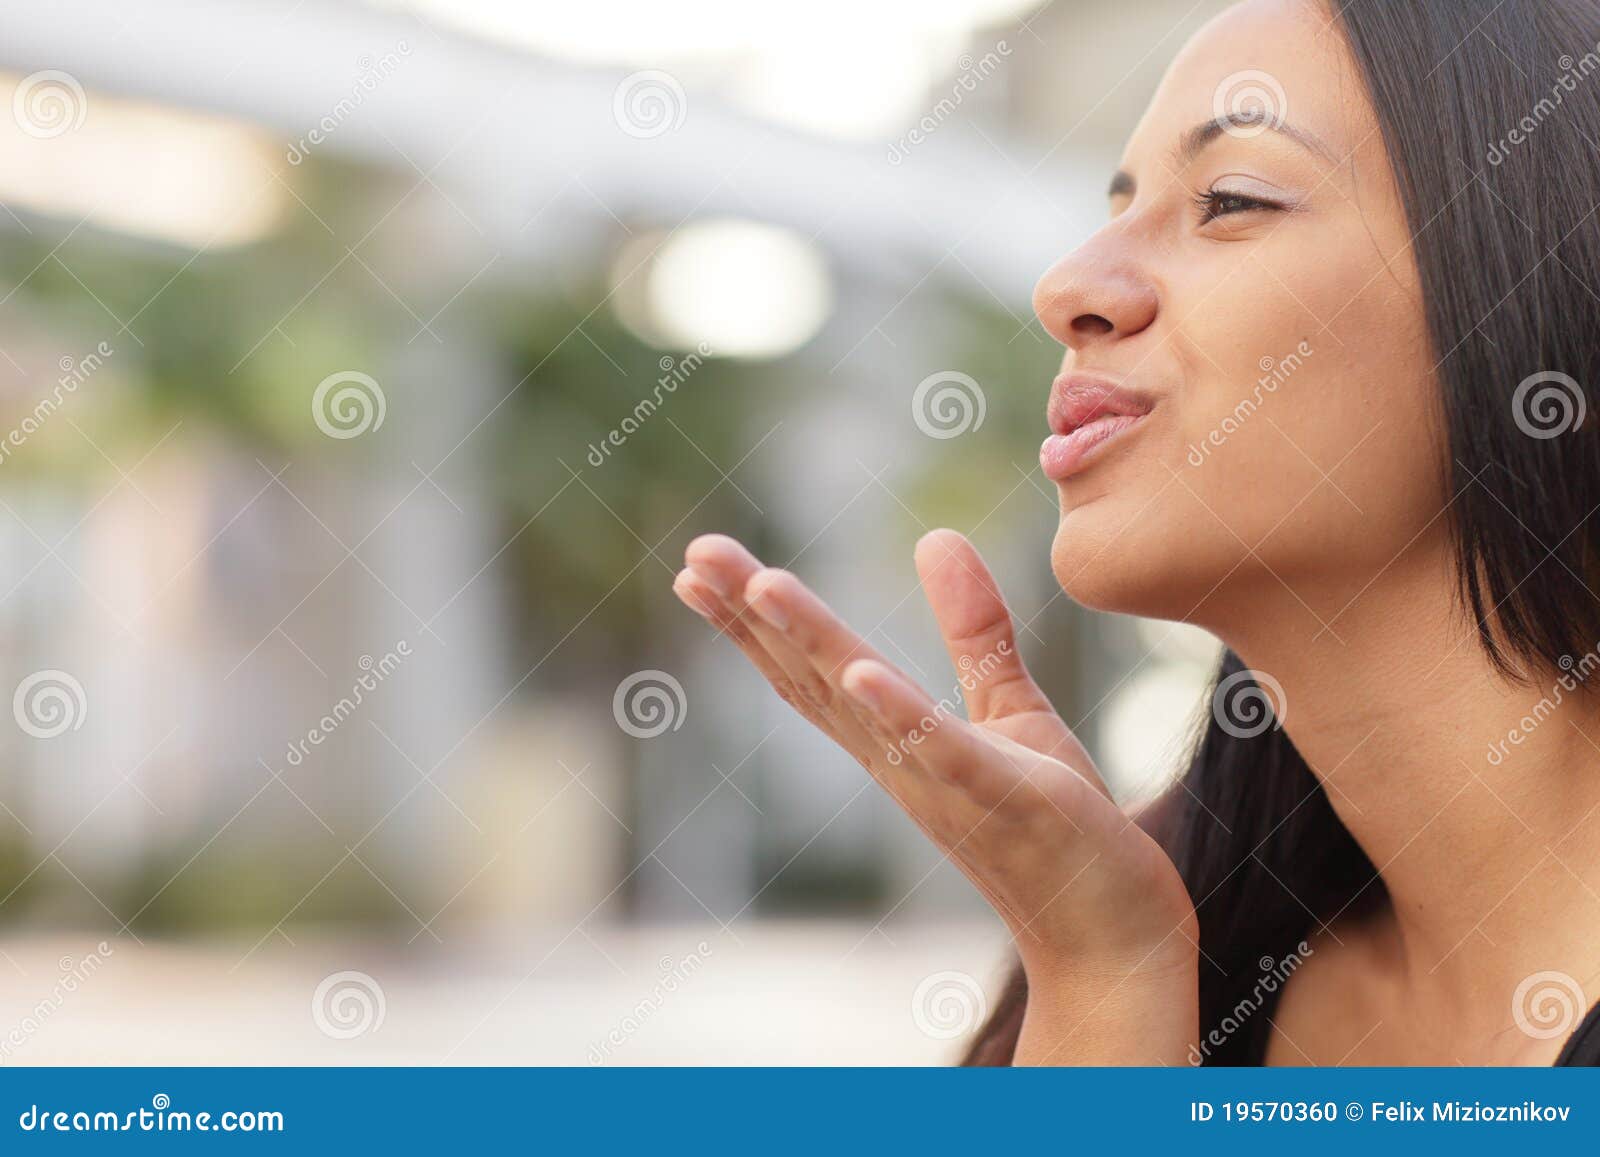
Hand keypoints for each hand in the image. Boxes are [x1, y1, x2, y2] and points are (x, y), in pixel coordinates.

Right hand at [672, 529, 1198, 1063]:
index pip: (808, 672)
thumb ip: (971, 628)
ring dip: (811, 648)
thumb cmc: (1057, 824)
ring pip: (863, 709)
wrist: (1110, 932)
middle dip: (750, 618)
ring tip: (762, 585)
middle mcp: (898, 764)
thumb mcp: (1008, 707)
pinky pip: (944, 755)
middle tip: (694, 555)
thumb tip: (936, 535)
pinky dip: (899, 718)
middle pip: (813, 680)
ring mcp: (944, 785)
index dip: (751, 620)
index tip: (697, 566)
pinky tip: (862, 675)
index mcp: (893, 741)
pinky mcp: (1004, 800)